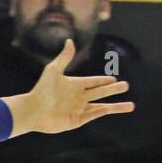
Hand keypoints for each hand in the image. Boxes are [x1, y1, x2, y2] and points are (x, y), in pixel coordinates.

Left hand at [7, 39, 133, 135]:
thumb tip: (70, 41)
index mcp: (74, 84)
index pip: (93, 81)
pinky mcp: (75, 121)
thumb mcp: (53, 71)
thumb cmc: (40, 91)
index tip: (113, 79)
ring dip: (115, 106)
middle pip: (100, 92)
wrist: (31, 111)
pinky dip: (102, 112)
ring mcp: (77, 109)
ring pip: (101, 107)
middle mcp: (78, 97)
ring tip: (130, 105)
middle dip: (113, 90)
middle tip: (126, 86)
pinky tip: (111, 109)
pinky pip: (92, 115)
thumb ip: (64, 57)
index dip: (103, 80)